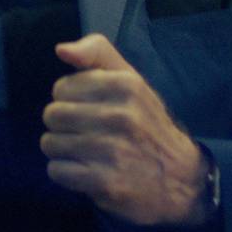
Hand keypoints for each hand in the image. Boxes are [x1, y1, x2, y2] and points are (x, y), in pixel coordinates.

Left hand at [40, 33, 211, 225]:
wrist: (181, 177)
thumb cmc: (148, 123)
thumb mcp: (131, 79)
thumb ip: (96, 53)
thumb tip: (61, 49)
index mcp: (125, 85)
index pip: (62, 87)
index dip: (70, 100)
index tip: (89, 109)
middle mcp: (119, 115)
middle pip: (52, 115)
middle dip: (63, 126)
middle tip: (85, 133)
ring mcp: (112, 150)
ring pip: (50, 143)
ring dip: (62, 150)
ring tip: (86, 152)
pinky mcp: (104, 182)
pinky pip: (56, 171)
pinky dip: (65, 173)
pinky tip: (85, 171)